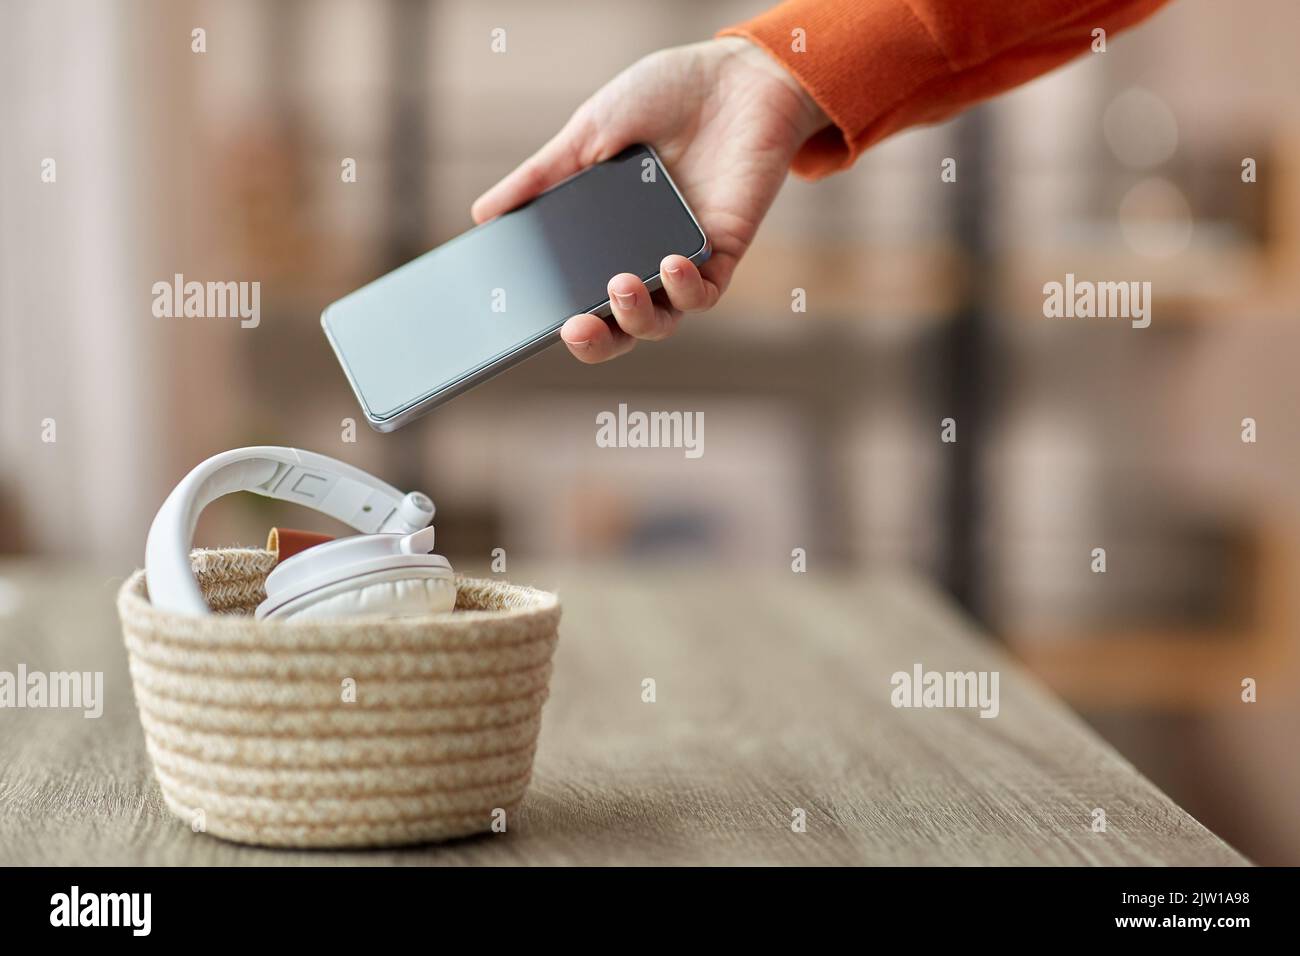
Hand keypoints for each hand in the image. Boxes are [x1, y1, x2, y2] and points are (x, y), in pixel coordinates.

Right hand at [471, 37, 827, 362]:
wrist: (735, 74)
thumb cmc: (665, 96)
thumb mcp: (589, 131)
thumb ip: (541, 176)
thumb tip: (482, 215)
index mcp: (603, 237)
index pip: (574, 294)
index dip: (552, 316)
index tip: (523, 320)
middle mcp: (641, 257)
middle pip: (615, 327)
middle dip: (594, 341)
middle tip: (573, 328)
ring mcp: (683, 260)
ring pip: (660, 322)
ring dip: (636, 317)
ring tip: (619, 286)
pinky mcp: (723, 253)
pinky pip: (705, 294)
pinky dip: (685, 289)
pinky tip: (669, 264)